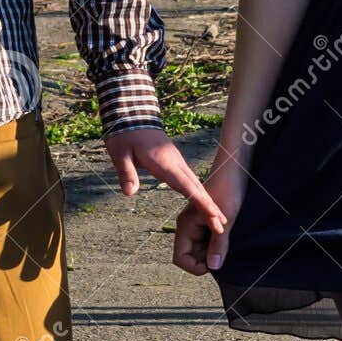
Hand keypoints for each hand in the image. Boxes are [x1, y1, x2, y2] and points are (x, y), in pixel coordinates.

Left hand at [103, 127, 226, 235]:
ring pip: (196, 184)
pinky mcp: (175, 163)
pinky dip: (199, 194)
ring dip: (208, 201)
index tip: (214, 215)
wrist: (132, 114)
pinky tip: (204, 203)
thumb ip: (126, 173)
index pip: (187, 186)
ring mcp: (177, 162)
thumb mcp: (120, 153)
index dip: (201, 202)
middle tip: (222, 226)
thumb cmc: (125, 135)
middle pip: (197, 188)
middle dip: (210, 207)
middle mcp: (176, 163)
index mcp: (164, 163)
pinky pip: (190, 181)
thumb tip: (129, 193)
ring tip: (218, 219)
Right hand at [173, 158, 247, 274]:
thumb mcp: (227, 221)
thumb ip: (219, 245)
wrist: (233, 171)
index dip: (195, 267)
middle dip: (206, 260)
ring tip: (226, 241)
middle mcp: (186, 228)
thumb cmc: (228, 190)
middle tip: (224, 250)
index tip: (213, 263)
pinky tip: (227, 237)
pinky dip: (216, 246)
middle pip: (190, 257)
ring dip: (212, 253)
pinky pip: (207, 243)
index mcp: (184, 226)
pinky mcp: (204, 225)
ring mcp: (195, 227)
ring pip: (200, 252)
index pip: (180, 258)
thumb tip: (213, 267)